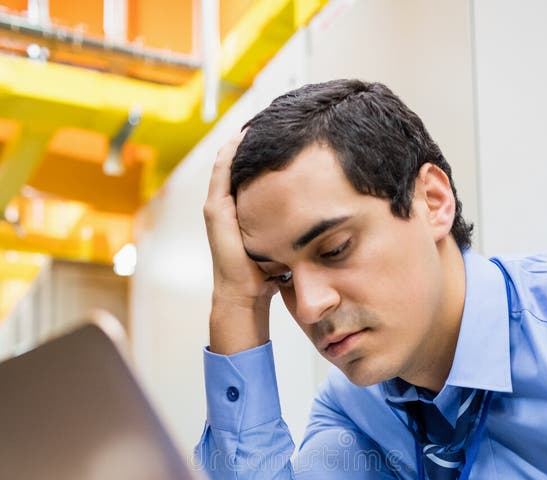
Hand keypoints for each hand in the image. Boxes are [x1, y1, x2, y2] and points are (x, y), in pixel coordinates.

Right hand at [204, 134, 275, 353]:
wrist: (246, 295)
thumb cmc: (268, 274)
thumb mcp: (287, 239)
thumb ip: (297, 222)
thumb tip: (328, 205)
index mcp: (243, 209)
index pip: (252, 169)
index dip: (266, 149)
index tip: (285, 130)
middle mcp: (227, 204)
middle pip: (239, 159)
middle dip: (255, 138)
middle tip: (274, 114)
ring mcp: (218, 206)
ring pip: (228, 159)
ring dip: (242, 138)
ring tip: (259, 115)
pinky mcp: (216, 210)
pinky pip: (222, 171)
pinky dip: (232, 151)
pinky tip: (245, 134)